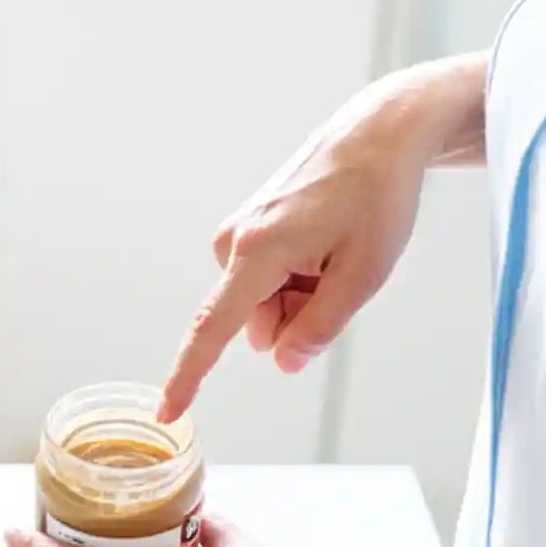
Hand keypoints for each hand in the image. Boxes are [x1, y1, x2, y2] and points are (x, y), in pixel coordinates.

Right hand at [155, 50, 492, 422]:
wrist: (376, 136)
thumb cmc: (376, 197)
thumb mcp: (364, 274)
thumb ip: (320, 327)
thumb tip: (282, 361)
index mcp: (258, 252)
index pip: (214, 329)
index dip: (190, 375)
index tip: (168, 410)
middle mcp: (233, 241)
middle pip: (256, 321)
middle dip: (295, 318)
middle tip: (340, 277)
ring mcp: (236, 232)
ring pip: (262, 302)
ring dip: (300, 295)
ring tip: (335, 253)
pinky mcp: (245, 227)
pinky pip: (264, 277)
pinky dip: (296, 276)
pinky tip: (325, 243)